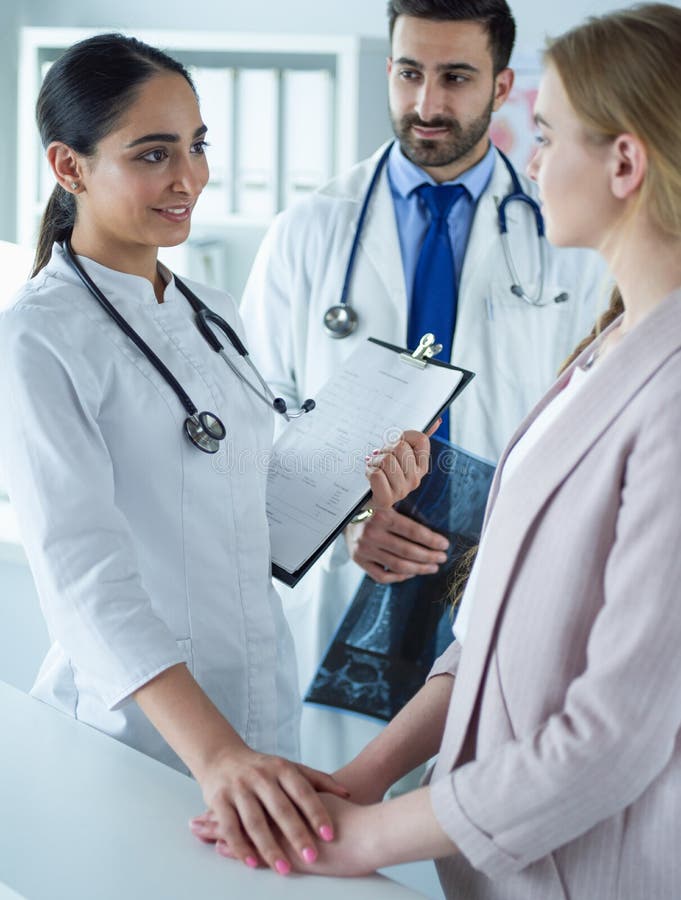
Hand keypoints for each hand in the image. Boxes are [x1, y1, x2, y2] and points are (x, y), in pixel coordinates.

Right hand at [192, 747, 348, 873]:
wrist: (222, 757)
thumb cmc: (263, 767)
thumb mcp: (290, 767)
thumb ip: (318, 780)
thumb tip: (346, 793)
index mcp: (281, 768)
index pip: (303, 791)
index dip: (316, 813)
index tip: (329, 834)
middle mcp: (260, 777)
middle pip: (280, 809)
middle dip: (296, 834)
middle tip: (312, 857)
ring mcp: (239, 789)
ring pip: (255, 822)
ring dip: (270, 848)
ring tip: (284, 869)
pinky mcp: (219, 801)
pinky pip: (231, 827)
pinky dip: (241, 847)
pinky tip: (253, 863)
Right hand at [347, 506, 448, 583]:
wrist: (340, 514)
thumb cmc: (370, 507)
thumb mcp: (386, 501)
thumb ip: (405, 511)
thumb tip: (433, 530)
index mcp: (381, 515)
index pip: (412, 531)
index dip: (431, 540)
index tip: (445, 545)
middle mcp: (372, 534)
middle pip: (407, 551)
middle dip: (429, 556)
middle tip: (442, 558)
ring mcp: (364, 549)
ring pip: (398, 565)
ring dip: (419, 569)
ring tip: (432, 567)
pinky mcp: (358, 560)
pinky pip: (382, 576)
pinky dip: (399, 576)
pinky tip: (411, 572)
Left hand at [365, 427, 431, 509]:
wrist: (367, 497)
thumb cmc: (384, 471)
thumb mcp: (400, 453)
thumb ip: (416, 438)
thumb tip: (437, 420)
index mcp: (422, 466)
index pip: (421, 439)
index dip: (403, 436)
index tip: (395, 444)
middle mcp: (416, 479)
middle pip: (400, 447)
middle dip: (385, 449)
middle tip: (381, 458)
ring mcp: (402, 491)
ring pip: (387, 460)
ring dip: (375, 461)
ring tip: (375, 467)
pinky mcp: (387, 499)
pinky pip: (377, 474)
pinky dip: (368, 471)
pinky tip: (370, 476)